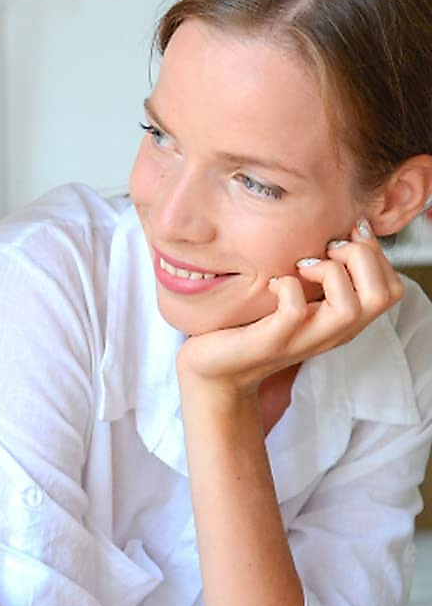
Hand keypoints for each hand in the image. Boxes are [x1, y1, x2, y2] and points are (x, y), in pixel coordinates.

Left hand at [177, 220, 403, 392]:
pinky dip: (288, 288)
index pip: (391, 289)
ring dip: (331, 273)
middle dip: (362, 257)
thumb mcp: (295, 299)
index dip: (377, 254)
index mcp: (341, 320)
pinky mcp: (272, 342)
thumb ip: (319, 278)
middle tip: (326, 250)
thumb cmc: (252, 327)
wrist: (214, 371)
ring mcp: (303, 339)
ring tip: (303, 266)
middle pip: (383, 295)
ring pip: (351, 308)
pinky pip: (294, 312)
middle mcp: (331, 332)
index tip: (345, 235)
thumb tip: (337, 234)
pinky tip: (274, 283)